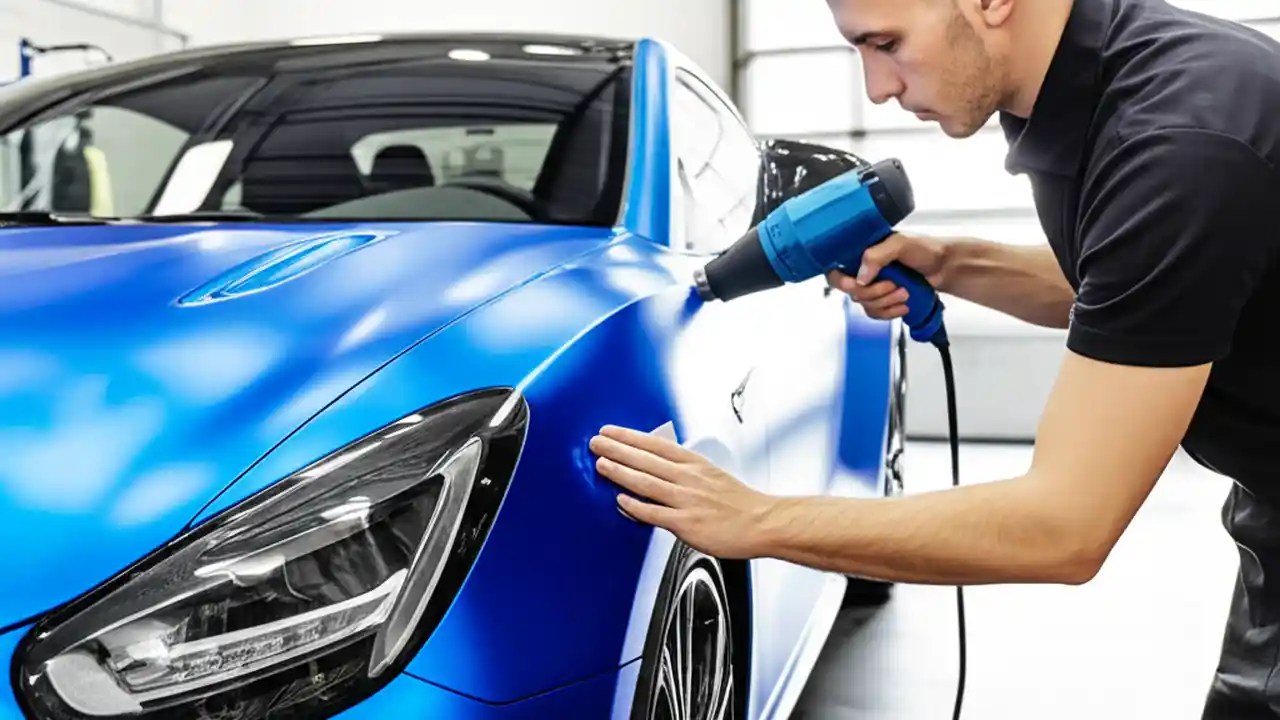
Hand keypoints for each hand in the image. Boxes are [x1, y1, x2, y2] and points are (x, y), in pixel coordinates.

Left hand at [589, 425, 777, 559]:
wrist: (762, 523)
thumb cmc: (739, 503)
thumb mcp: (712, 475)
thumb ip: (685, 472)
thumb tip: (659, 469)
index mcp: (694, 464)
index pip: (656, 444)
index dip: (630, 437)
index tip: (612, 431)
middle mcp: (688, 479)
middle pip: (646, 459)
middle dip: (618, 449)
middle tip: (597, 442)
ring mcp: (686, 500)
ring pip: (646, 482)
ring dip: (621, 472)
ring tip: (602, 464)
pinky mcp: (686, 523)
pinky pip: (655, 513)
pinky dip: (635, 506)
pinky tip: (621, 500)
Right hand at [827, 231, 947, 319]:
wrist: (945, 267)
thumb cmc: (925, 250)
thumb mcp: (900, 244)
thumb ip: (877, 256)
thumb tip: (860, 278)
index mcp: (862, 252)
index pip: (835, 269)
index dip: (840, 280)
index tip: (855, 284)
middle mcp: (863, 269)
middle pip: (851, 291)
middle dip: (874, 293)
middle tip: (894, 285)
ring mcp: (873, 286)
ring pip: (865, 304)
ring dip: (886, 303)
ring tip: (905, 293)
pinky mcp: (883, 300)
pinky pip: (875, 313)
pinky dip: (889, 312)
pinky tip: (903, 306)